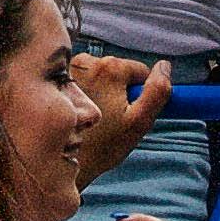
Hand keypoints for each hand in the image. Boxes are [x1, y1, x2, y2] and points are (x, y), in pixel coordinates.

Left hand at [70, 54, 172, 185]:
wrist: (58, 160)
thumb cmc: (101, 146)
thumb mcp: (138, 122)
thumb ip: (157, 92)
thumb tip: (165, 66)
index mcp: (110, 67)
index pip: (139, 72)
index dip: (139, 95)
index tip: (127, 115)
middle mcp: (87, 60)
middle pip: (118, 73)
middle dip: (119, 94)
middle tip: (110, 122)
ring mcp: (68, 69)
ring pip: (100, 78)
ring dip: (101, 95)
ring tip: (92, 122)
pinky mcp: (54, 80)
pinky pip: (83, 83)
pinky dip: (84, 96)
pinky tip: (78, 117)